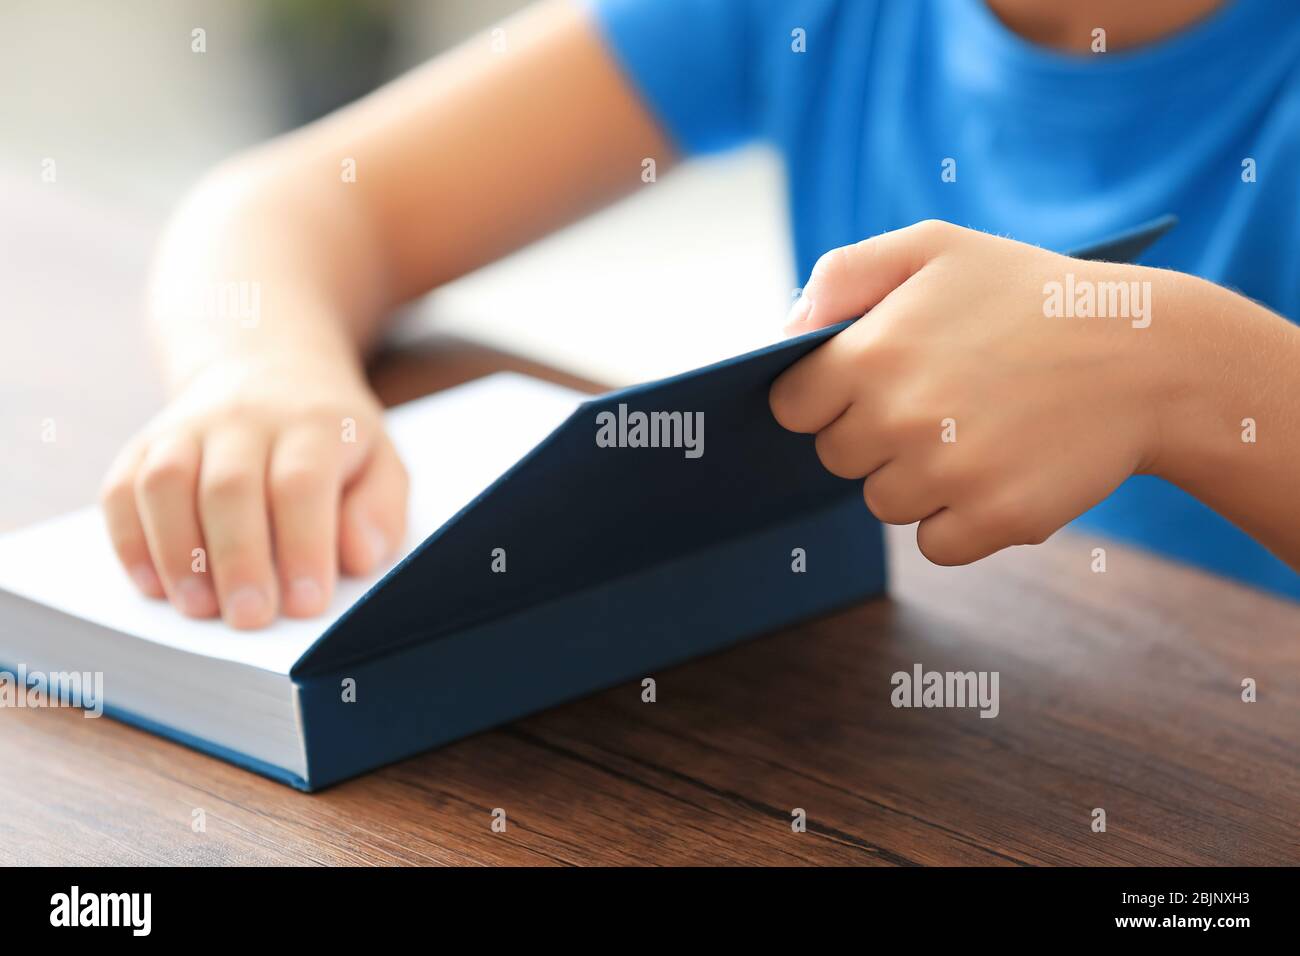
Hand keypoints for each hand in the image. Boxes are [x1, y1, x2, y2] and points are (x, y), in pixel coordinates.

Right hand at [99, 355, 407, 627]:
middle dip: (238, 560)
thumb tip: (356, 557)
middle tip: (250, 618)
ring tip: (199, 609)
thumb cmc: (333, 439)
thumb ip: (378, 512)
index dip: (302, 546)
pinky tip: (153, 585)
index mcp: (314, 424)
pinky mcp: (146, 443)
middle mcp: (246, 418)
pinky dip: (129, 541)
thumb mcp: (381, 462)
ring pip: (166, 482)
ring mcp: (189, 427)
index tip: (306, 604)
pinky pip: (122, 488)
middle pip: (230, 485)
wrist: (272, 366)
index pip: (301, 483)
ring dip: (177, 553)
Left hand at [770, 220, 1182, 565]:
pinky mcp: (994, 520)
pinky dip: (960, 519)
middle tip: (939, 397)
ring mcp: (948, 476)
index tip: (866, 382)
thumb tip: (784, 330)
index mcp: (870, 354)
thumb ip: (844, 275)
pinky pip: (935, 543)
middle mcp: (899, 419)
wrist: (1147, 354)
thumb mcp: (934, 247)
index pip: (793, 406)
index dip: (825, 395)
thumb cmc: (1028, 295)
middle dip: (872, 434)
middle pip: (837, 458)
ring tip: (976, 428)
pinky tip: (998, 469)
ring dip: (917, 477)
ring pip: (884, 503)